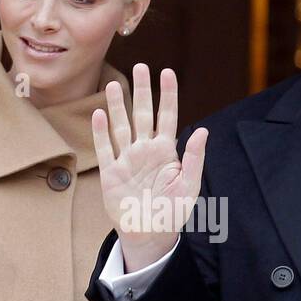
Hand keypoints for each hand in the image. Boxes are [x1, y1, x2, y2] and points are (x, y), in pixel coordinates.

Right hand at [91, 63, 208, 271]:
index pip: (167, 116)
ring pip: (121, 126)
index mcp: (166, 151)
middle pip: (143, 114)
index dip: (168, 94)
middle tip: (140, 66)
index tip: (167, 72)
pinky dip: (101, 132)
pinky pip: (104, 148)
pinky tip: (98, 114)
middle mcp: (145, 150)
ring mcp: (127, 160)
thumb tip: (202, 130)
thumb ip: (194, 158)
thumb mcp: (189, 186)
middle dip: (142, 90)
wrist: (150, 234)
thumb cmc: (172, 212)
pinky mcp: (110, 173)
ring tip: (114, 84)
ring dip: (118, 106)